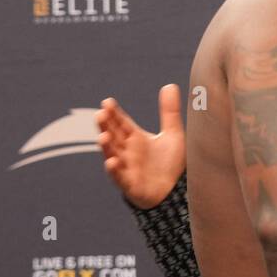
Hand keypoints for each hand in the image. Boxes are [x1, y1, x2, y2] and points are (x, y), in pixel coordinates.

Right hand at [95, 84, 186, 208]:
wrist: (175, 191)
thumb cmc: (170, 164)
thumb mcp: (173, 135)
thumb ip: (169, 112)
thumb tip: (169, 85)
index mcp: (135, 138)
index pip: (121, 123)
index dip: (114, 113)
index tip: (107, 102)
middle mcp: (127, 151)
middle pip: (113, 135)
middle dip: (106, 126)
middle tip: (101, 114)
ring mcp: (127, 167)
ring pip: (112, 154)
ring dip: (106, 146)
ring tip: (103, 136)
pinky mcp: (131, 184)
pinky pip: (119, 177)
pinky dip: (114, 170)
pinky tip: (112, 162)